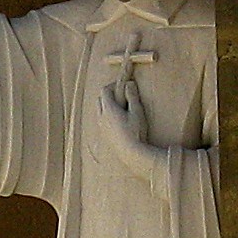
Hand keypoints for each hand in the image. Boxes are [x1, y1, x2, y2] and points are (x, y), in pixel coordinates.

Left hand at [95, 65, 170, 188]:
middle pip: (100, 99)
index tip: (124, 85)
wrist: (131, 154)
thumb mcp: (137, 111)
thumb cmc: (135, 131)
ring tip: (122, 108)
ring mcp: (101, 127)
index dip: (113, 85)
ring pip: (100, 110)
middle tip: (122, 95)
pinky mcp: (104, 135)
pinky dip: (107, 115)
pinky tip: (119, 121)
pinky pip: (102, 120)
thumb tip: (129, 83)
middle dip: (109, 94)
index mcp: (108, 109)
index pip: (105, 90)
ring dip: (107, 105)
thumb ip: (132, 96)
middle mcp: (101, 117)